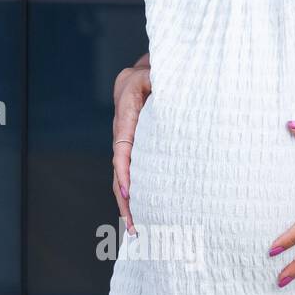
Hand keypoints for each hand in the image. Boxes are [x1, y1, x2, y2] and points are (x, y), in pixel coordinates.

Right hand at [112, 59, 151, 236]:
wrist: (148, 66)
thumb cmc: (161, 67)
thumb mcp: (162, 70)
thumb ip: (167, 85)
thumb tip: (175, 101)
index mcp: (127, 108)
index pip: (123, 145)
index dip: (124, 169)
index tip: (127, 191)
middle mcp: (122, 127)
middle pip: (118, 166)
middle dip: (124, 197)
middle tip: (134, 223)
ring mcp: (124, 137)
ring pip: (121, 173)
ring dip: (127, 200)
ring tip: (135, 227)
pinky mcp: (133, 144)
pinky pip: (130, 169)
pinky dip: (133, 189)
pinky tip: (139, 210)